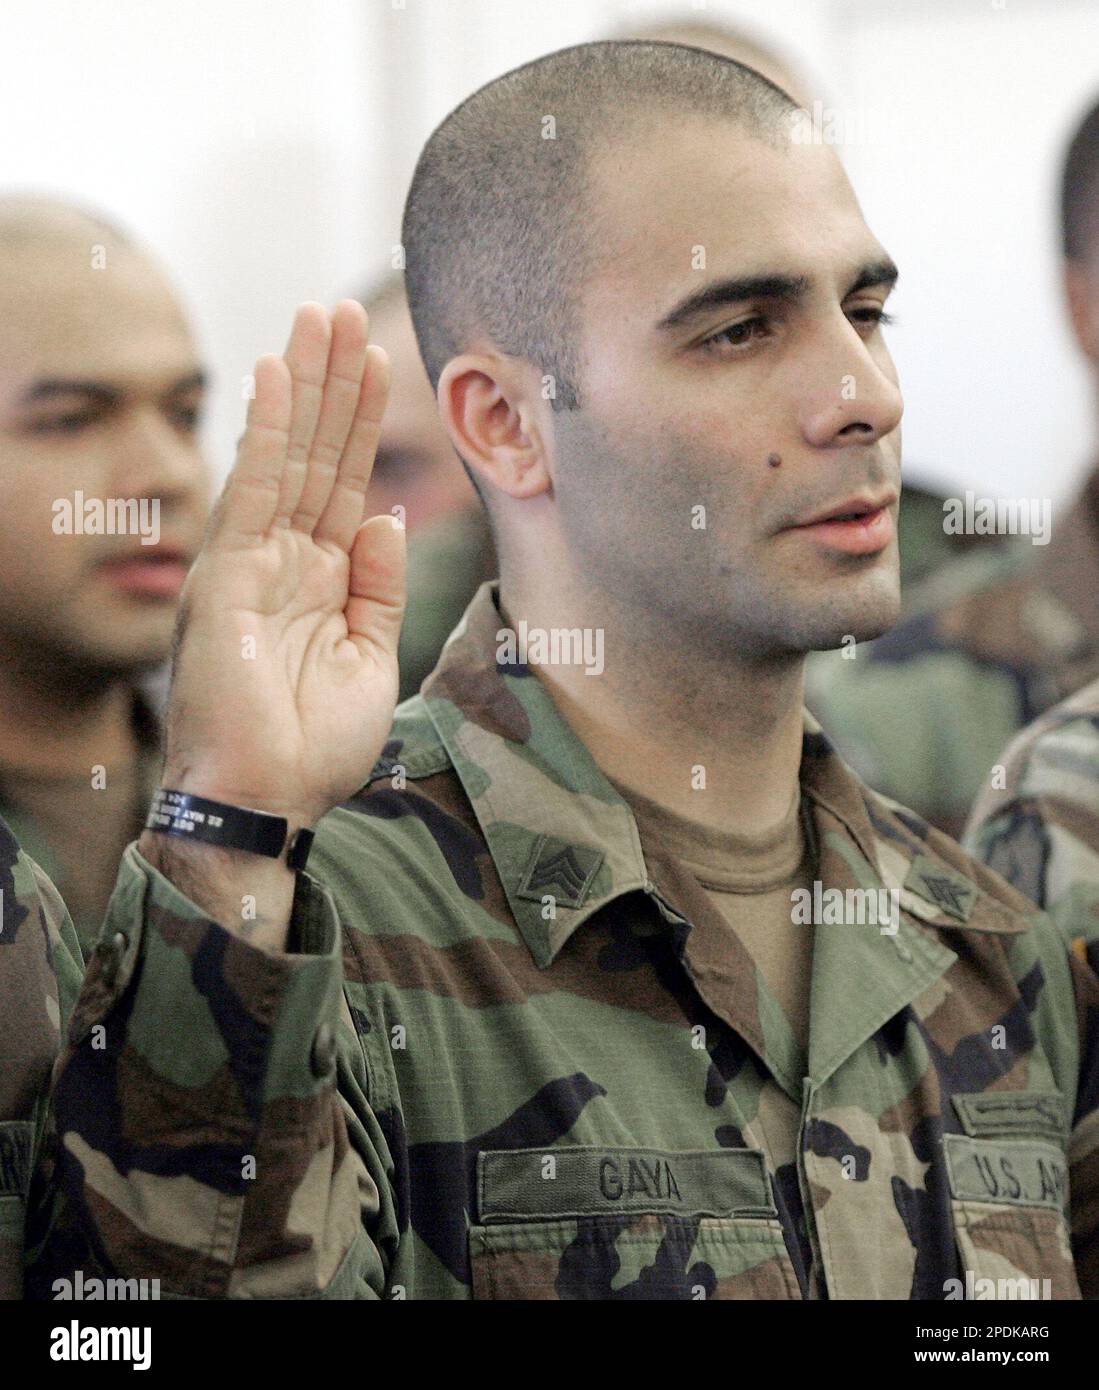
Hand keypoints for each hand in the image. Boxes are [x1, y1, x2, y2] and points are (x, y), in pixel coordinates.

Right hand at [158, 300, 404, 830]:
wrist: (271, 800)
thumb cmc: (315, 747)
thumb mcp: (370, 658)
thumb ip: (376, 585)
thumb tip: (384, 515)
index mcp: (320, 580)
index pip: (343, 482)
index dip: (360, 422)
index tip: (377, 358)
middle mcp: (283, 560)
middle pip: (315, 454)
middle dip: (333, 383)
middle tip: (345, 309)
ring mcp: (251, 562)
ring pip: (285, 456)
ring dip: (306, 386)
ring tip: (320, 316)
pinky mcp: (226, 574)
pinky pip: (253, 489)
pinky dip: (268, 430)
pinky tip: (280, 374)